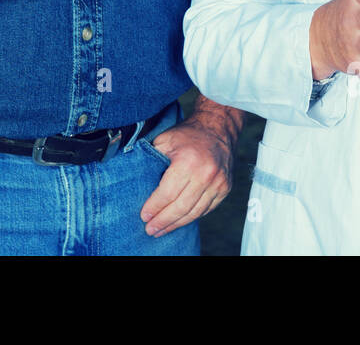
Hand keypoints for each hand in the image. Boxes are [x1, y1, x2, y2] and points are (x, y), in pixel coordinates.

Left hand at [139, 114, 234, 236]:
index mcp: (188, 162)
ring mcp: (218, 183)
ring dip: (176, 224)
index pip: (168, 193)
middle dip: (163, 221)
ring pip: (194, 212)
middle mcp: (205, 174)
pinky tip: (180, 221)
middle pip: (181, 207)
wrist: (218, 128)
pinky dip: (192, 217)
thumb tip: (135, 178)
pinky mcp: (225, 188)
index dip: (154, 207)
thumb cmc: (189, 135)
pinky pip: (206, 209)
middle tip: (150, 230)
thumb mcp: (165, 140)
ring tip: (162, 230)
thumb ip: (151, 158)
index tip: (144, 216)